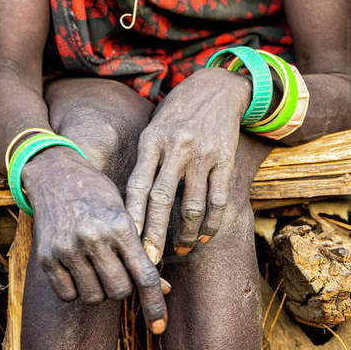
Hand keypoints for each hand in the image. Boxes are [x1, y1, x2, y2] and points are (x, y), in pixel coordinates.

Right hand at [22, 147, 168, 332]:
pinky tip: (76, 268)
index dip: (155, 305)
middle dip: (122, 288)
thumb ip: (142, 250)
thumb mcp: (124, 214)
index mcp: (119, 225)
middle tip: (115, 269)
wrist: (54, 173)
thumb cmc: (97, 193)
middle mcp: (93, 237)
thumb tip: (164, 289)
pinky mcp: (46, 257)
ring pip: (94, 297)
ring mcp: (67, 248)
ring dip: (98, 289)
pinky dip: (76, 290)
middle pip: (119, 291)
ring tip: (95, 265)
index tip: (160, 328)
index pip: (145, 275)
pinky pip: (68, 295)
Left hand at [125, 67, 250, 260]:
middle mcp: (176, 147)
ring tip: (178, 250)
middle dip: (154, 235)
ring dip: (184, 234)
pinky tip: (203, 237)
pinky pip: (217, 200)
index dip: (131, 216)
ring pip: (191, 205)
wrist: (217, 88)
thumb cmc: (177, 113)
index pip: (137, 184)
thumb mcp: (154, 128)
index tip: (125, 241)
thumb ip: (144, 161)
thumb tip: (127, 206)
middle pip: (161, 199)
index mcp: (152, 140)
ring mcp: (202, 154)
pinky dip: (210, 223)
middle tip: (149, 261)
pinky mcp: (224, 160)